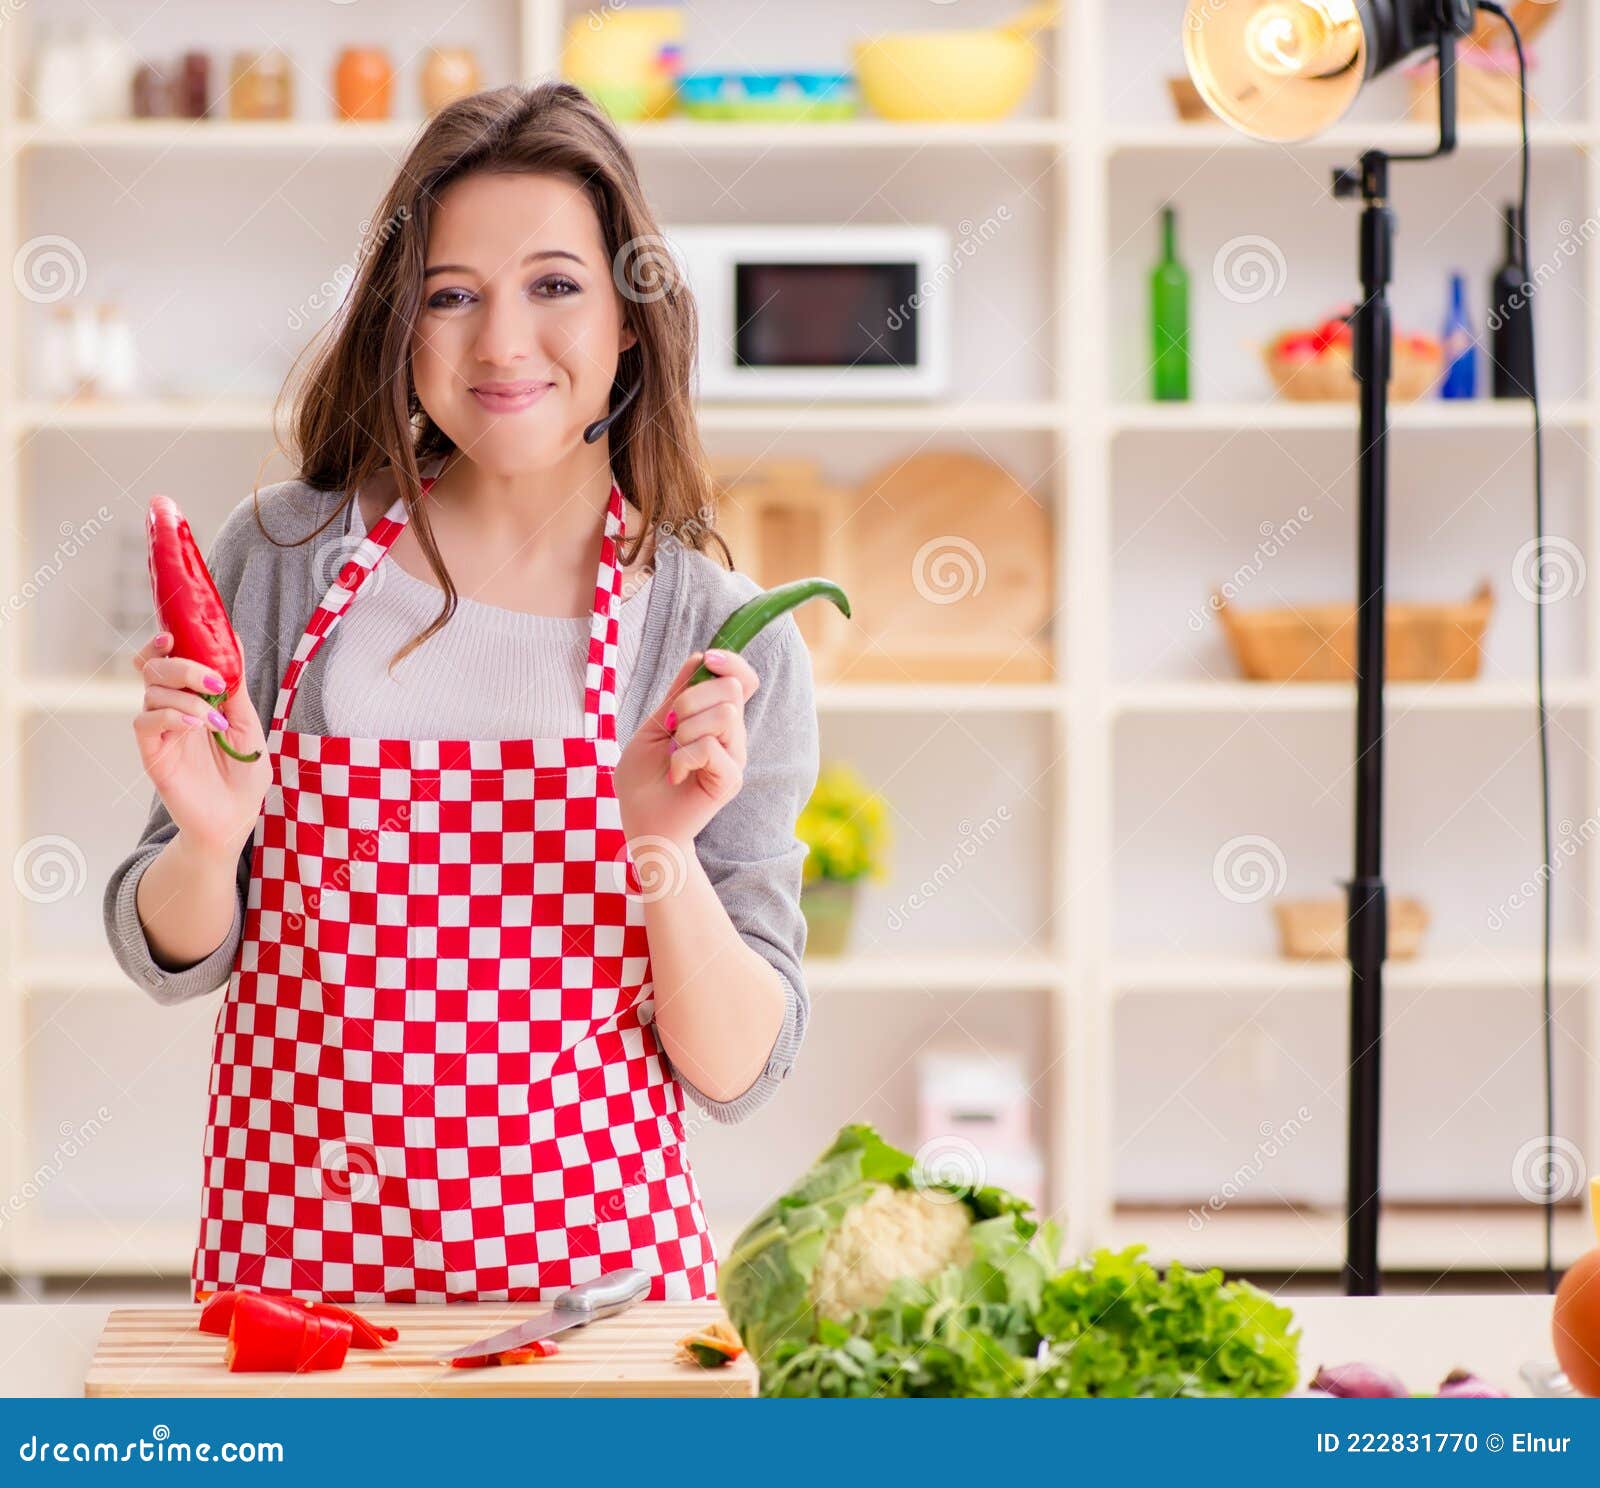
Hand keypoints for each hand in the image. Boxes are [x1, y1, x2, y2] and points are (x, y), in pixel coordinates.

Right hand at [130, 630, 270, 858]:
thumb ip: (236, 686)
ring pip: (153, 692)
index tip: (176, 633)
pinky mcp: (152, 752)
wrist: (237, 816)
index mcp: (192, 697)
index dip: (164, 642)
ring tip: (214, 721)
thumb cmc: (244, 771)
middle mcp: (171, 709)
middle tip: (211, 680)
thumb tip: (233, 640)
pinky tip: (195, 726)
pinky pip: (145, 721)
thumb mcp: (248, 722)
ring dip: (187, 698)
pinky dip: (171, 715)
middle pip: (154, 668)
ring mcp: (160, 730)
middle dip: (181, 665)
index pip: (166, 659)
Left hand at [615, 648, 758, 850]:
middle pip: (731, 689)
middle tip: (671, 728)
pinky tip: (676, 774)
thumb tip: (701, 656)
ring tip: (673, 754)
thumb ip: (677, 696)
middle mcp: (730, 735)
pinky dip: (683, 758)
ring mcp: (734, 756)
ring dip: (686, 731)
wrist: (641, 824)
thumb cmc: (643, 781)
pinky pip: (711, 748)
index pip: (741, 678)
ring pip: (724, 715)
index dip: (730, 661)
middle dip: (690, 699)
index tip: (707, 658)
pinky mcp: (730, 779)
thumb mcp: (654, 727)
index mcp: (714, 717)